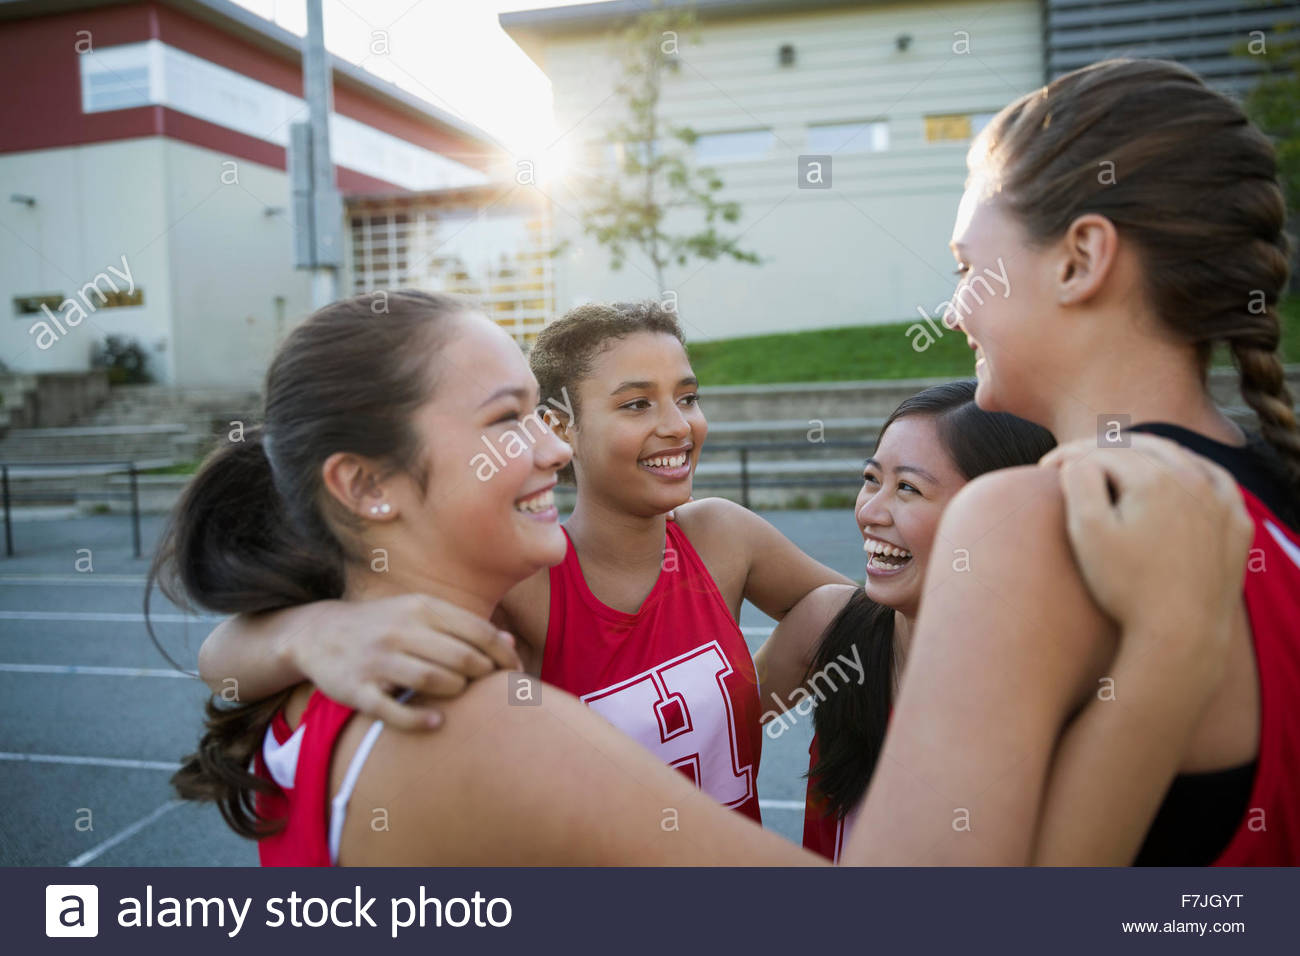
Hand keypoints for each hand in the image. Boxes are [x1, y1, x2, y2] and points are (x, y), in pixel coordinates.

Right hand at [285, 593, 521, 729]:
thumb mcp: (419, 613)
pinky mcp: (357, 690)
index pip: (478, 631)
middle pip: (462, 658)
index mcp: (421, 608)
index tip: (515, 673)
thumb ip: (463, 626)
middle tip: (489, 688)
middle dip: (484, 676)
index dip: (504, 656)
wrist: (318, 633)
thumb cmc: (383, 625)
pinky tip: (436, 721)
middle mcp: (400, 631)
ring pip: (434, 680)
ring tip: (458, 695)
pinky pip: (393, 710)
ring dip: (456, 692)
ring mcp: (377, 661)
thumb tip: (510, 643)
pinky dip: (419, 719)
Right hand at [1042, 434, 1252, 663]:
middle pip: (1140, 447)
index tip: (1042, 470)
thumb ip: (1079, 482)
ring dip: (1145, 452)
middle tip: (1073, 460)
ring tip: (1117, 459)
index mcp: (1153, 478)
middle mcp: (1193, 480)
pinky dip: (1193, 469)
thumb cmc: (1126, 585)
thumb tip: (1078, 459)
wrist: (1181, 634)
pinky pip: (1217, 480)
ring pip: (1180, 457)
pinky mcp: (1236, 524)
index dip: (1068, 457)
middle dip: (1102, 448)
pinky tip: (1180, 473)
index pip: (1102, 452)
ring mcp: (1220, 501)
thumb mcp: (1088, 532)